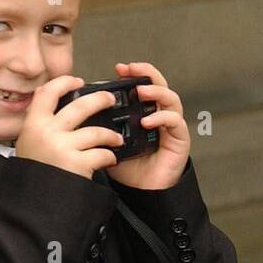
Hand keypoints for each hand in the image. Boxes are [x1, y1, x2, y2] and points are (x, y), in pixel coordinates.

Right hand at [16, 75, 123, 178]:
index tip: (78, 81)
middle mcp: (47, 132)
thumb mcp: (27, 143)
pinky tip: (110, 159)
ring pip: (97, 131)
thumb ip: (40, 124)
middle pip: (80, 106)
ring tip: (117, 139)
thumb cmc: (33, 174)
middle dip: (100, 99)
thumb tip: (52, 101)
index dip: (64, 82)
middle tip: (109, 100)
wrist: (34, 202)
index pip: (47, 93)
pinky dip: (110, 156)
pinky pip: (102, 154)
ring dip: (111, 135)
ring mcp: (62, 147)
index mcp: (33, 124)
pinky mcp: (77, 164)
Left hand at [106, 61, 190, 189]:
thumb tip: (83, 107)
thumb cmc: (128, 169)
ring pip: (171, 99)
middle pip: (160, 85)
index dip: (134, 74)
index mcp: (144, 113)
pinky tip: (147, 120)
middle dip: (146, 73)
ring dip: (156, 91)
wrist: (142, 193)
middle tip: (131, 69)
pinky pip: (175, 121)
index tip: (119, 68)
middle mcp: (160, 116)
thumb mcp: (109, 142)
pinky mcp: (179, 139)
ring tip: (140, 91)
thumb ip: (101, 125)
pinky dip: (162, 117)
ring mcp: (171, 126)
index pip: (143, 86)